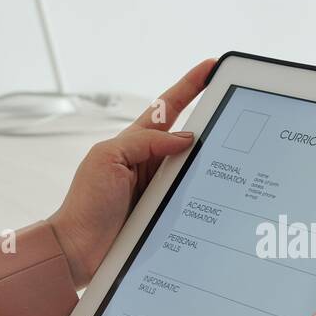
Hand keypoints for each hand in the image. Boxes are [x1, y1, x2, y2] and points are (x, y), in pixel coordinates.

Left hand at [48, 58, 214, 286]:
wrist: (78, 249)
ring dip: (213, 163)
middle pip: (191, 137)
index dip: (189, 86)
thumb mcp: (108, 159)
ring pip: (196, 168)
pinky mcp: (167, 213)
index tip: (210, 67)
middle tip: (237, 110)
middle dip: (214, 123)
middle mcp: (151, 163)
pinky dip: (207, 194)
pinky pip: (193, 198)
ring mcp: (161, 189)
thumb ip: (143, 142)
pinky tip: (221, 195)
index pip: (168, 108)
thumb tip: (185, 139)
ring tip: (234, 153)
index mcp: (135, 143)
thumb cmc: (86, 203)